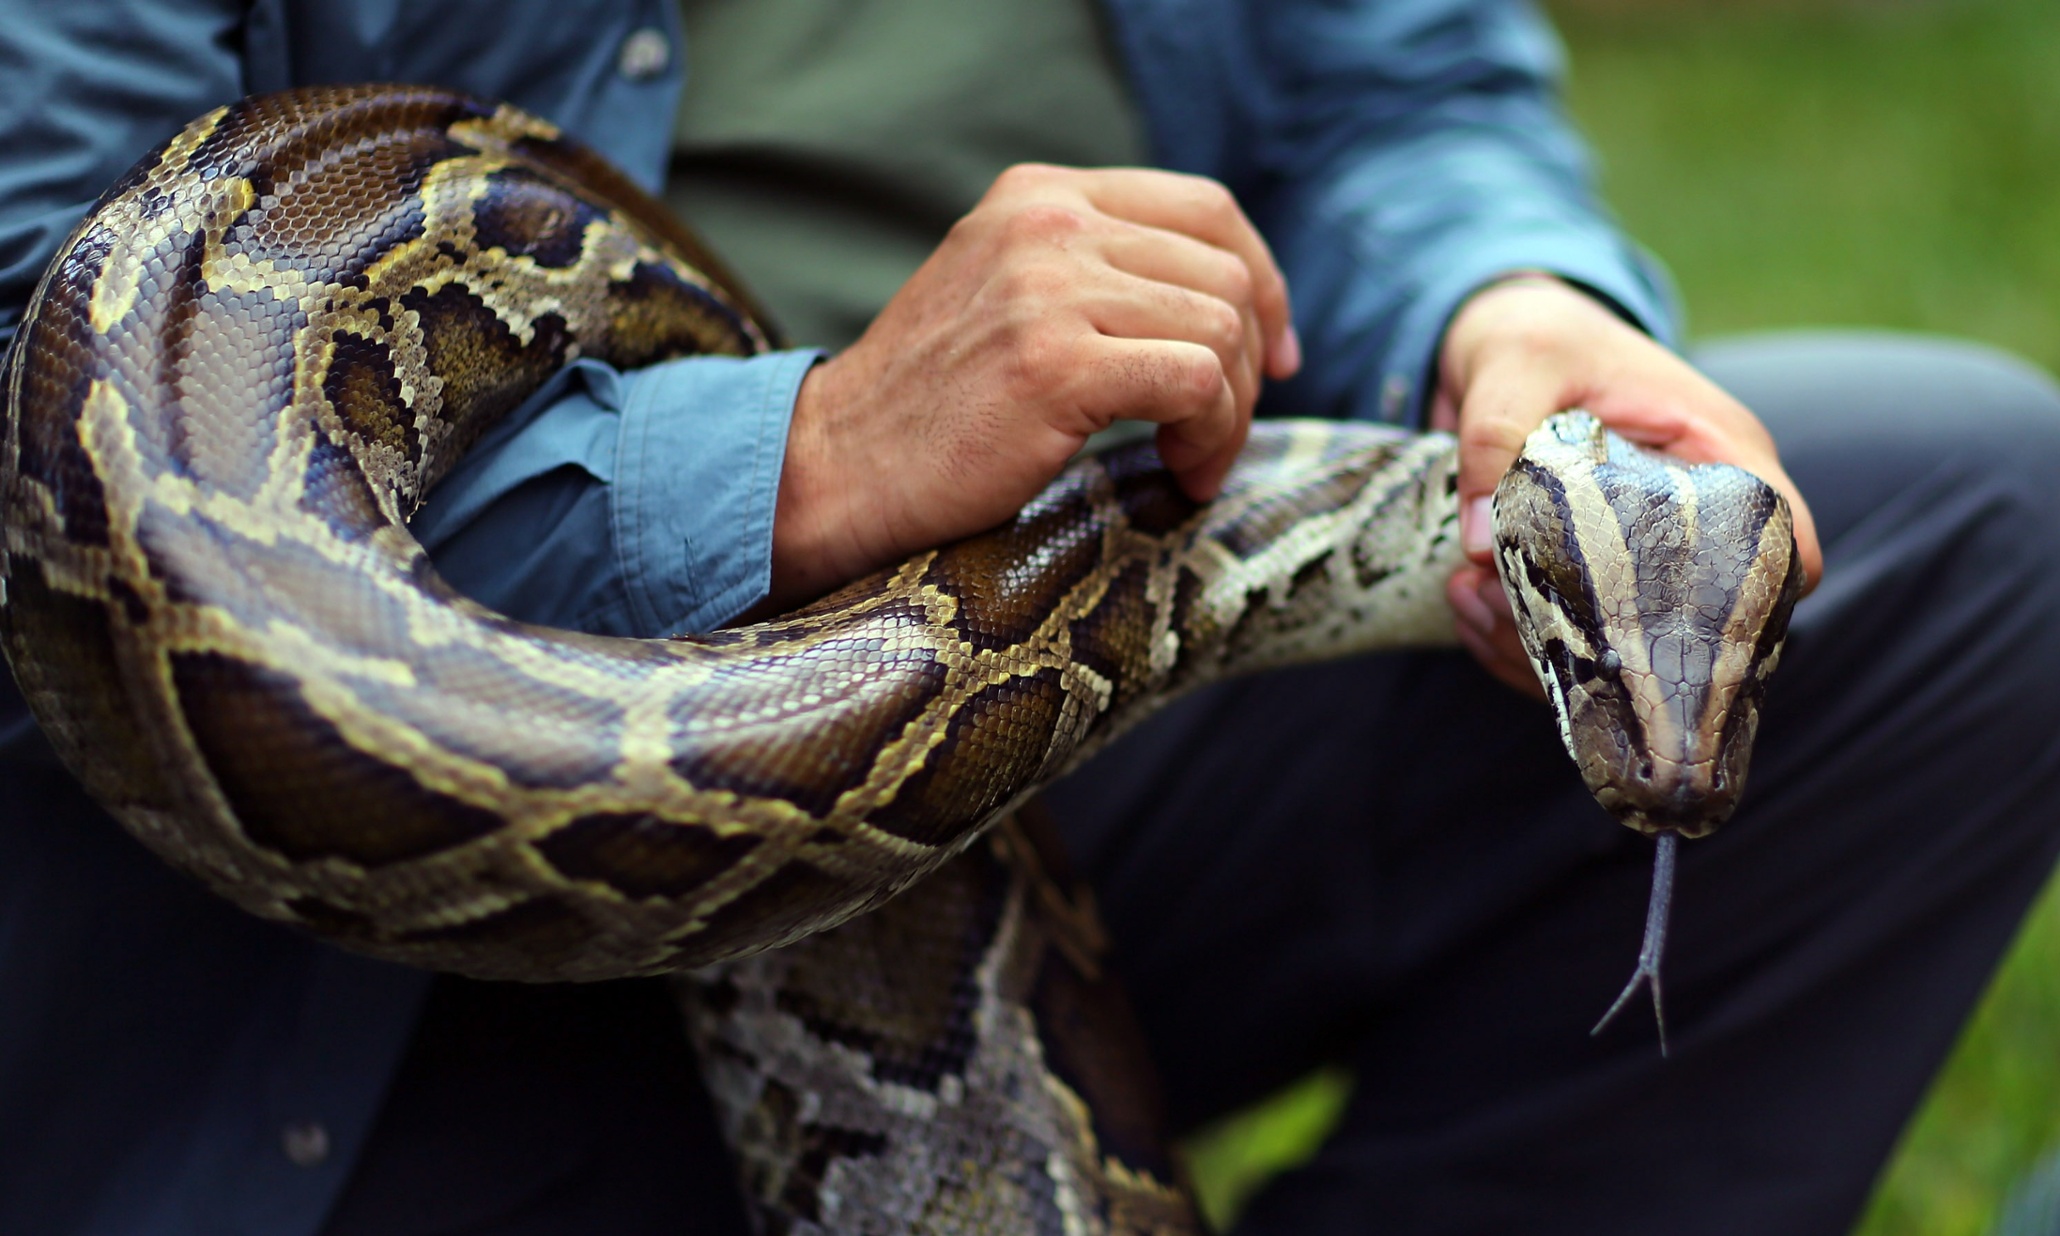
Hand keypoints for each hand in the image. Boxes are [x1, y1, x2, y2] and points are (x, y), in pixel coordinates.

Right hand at [766, 164, 1300, 606]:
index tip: (1273, 356)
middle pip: (1226, 273)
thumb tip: (1231, 304)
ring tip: (1190, 461)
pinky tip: (1178, 473)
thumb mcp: (1007, 296)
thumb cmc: (931, 409)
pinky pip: (1197, 383)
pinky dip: (1210, 437)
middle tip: (1217, 434)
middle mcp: (1048, 222)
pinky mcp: (1054, 362)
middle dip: (1248, 366)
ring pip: (1220, 327)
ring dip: (1229, 412)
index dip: (1263, 282)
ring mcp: (1048, 288)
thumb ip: (1095, 273)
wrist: (836, 467)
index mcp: (1040, 195)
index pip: (1206, 208)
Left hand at [1431, 276, 1822, 696]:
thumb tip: (1480, 545)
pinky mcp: (1585, 579)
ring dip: (1542, 649)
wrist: (1499, 339)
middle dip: (1608, 644)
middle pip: (1698, 623)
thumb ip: (1496, 435)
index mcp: (1716, 451)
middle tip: (1515, 611)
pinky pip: (1568, 642)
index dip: (1757, 602)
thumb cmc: (1535, 335)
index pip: (1784, 544)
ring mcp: (1638, 555)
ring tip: (1470, 599)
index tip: (1671, 630)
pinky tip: (1463, 606)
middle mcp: (1690, 517)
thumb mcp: (1515, 361)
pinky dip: (1513, 645)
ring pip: (1624, 647)